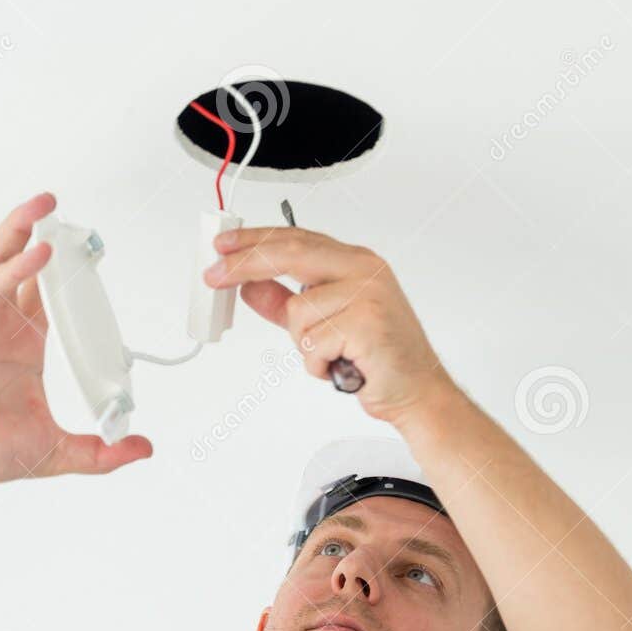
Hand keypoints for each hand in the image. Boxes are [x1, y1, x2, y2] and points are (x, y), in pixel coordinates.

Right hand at [0, 192, 152, 489]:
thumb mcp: (58, 451)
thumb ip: (102, 452)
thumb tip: (142, 448)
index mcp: (21, 345)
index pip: (45, 296)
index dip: (65, 272)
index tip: (88, 251)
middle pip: (16, 267)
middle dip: (35, 232)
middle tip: (56, 205)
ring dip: (16, 234)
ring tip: (39, 207)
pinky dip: (11, 272)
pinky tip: (35, 254)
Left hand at [202, 227, 457, 424]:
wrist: (417, 391)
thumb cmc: (377, 358)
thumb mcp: (322, 324)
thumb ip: (285, 304)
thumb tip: (249, 287)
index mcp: (355, 262)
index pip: (295, 238)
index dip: (255, 241)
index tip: (222, 247)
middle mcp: (363, 270)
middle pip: (290, 253)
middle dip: (246, 265)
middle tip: (214, 276)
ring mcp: (367, 293)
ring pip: (298, 311)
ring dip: (305, 344)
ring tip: (333, 354)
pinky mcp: (366, 322)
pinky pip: (313, 341)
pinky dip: (318, 363)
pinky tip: (342, 366)